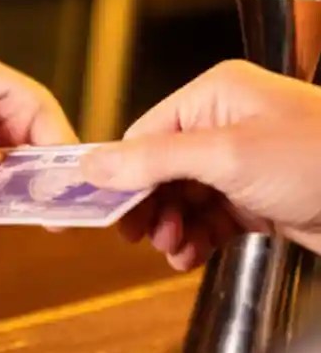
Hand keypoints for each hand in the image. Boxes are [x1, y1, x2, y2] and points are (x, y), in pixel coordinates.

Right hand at [80, 60, 320, 268]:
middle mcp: (226, 124)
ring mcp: (245, 162)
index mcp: (215, 97)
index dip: (123, 176)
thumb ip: (154, 160)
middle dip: (151, 208)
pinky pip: (212, 218)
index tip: (107, 212)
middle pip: (160, 170)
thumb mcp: (227, 156)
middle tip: (143, 239)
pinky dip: (197, 239)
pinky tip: (192, 256)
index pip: (145, 135)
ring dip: (173, 228)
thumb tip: (91, 164)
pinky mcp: (262, 197)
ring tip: (175, 251)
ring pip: (184, 199)